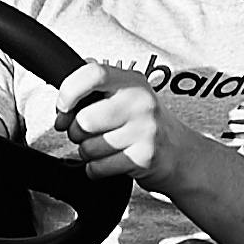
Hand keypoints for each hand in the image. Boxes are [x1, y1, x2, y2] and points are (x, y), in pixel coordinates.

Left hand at [37, 62, 170, 184]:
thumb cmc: (144, 123)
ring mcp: (145, 130)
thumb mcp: (127, 95)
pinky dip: (96, 169)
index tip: (64, 106)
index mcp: (131, 81)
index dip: (69, 90)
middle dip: (77, 132)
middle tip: (90, 133)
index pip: (93, 74)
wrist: (180, 153)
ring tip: (106, 147)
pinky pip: (99, 167)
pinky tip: (111, 162)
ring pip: (89, 147)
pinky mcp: (144, 158)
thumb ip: (97, 88)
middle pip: (84, 120)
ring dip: (88, 153)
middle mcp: (140, 103)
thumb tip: (64, 100)